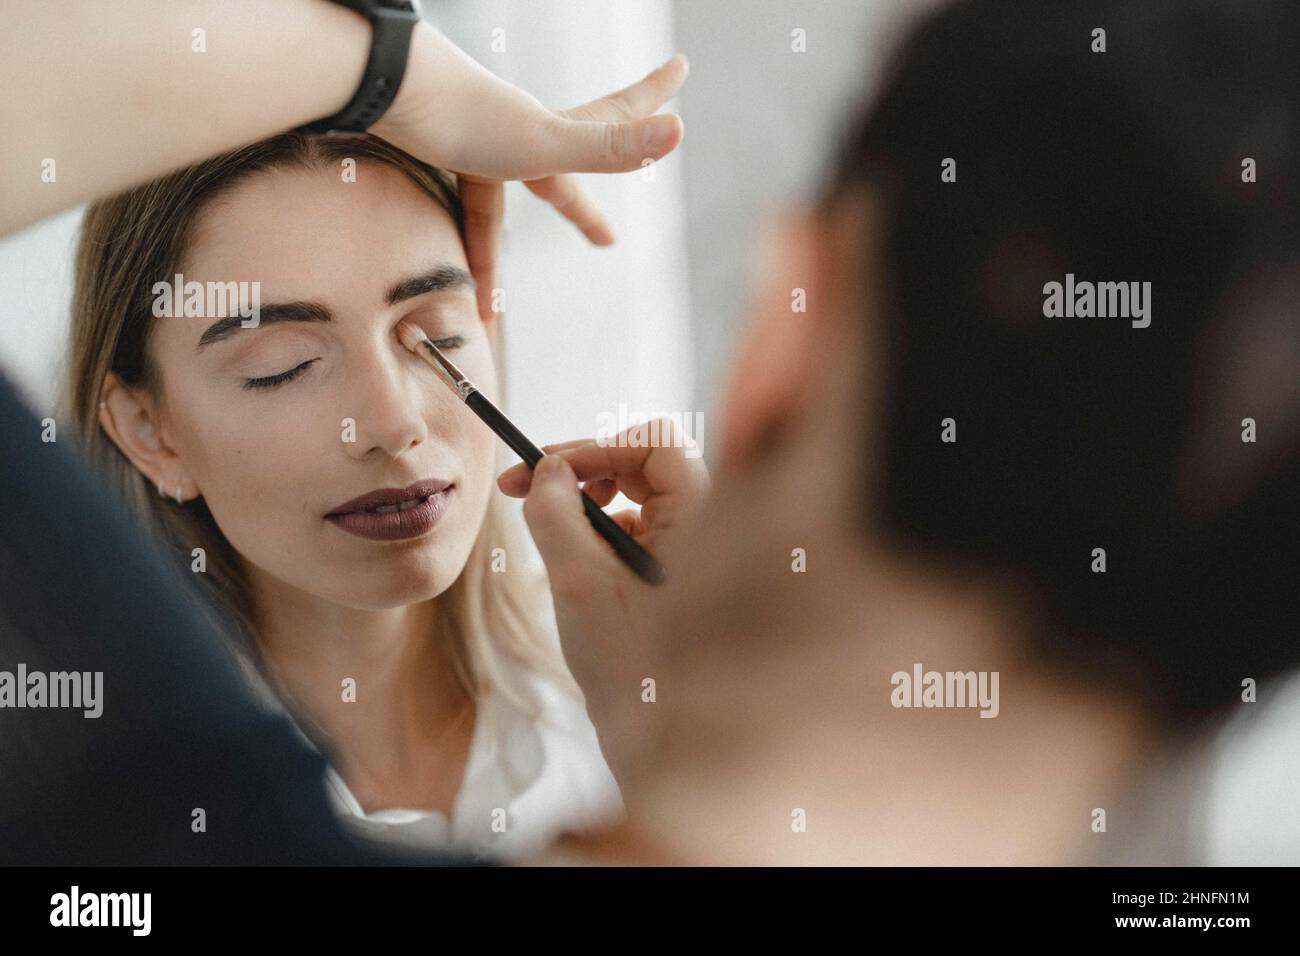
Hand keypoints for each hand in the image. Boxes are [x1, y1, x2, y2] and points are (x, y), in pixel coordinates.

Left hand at [374, 22, 688, 321]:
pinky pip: (455, 215)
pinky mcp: (436, 155)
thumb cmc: (467, 116)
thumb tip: (678, 132)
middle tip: (603, 236)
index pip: (616, 116)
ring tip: (491, 296)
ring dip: (493, 253)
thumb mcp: (548, 144)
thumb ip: (610, 148)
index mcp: (553, 133)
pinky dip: (457, 253)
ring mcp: (476, 145)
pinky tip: (448, 281)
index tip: (681, 66)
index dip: (653, 94)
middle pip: (558, 179)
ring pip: (494, 208)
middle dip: (580, 209)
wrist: (386, 88)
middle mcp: (518, 136)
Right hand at [496, 420, 708, 781]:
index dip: (598, 447)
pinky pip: (643, 540)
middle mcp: (713, 536)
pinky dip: (603, 543)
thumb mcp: (580, 587)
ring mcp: (700, 562)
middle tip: (525, 488)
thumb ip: (557, 517)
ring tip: (551, 544)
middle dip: (586, 473)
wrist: (663, 756)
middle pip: (648, 469)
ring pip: (641, 506)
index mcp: (706, 524)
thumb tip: (546, 471)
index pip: (657, 446)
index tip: (545, 468)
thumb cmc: (632, 679)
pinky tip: (577, 577)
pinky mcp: (683, 586)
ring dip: (590, 511)